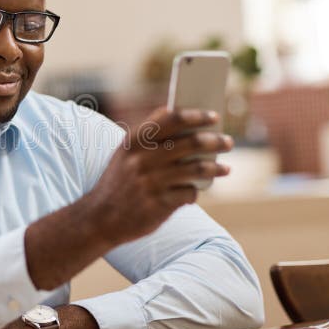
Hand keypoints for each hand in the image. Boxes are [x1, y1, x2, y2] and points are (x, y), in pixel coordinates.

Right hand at [85, 107, 232, 245]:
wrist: (100, 218)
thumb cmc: (118, 180)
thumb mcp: (125, 152)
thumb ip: (147, 131)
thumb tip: (175, 110)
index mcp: (134, 141)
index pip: (172, 119)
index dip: (197, 116)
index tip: (214, 116)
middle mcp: (143, 159)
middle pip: (191, 143)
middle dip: (215, 141)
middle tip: (228, 141)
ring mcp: (152, 183)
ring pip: (196, 169)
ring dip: (216, 168)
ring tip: (225, 168)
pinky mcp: (160, 205)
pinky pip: (189, 193)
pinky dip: (195, 192)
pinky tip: (195, 191)